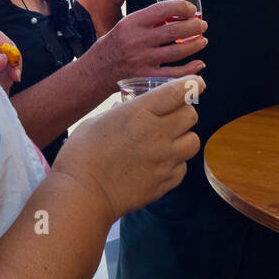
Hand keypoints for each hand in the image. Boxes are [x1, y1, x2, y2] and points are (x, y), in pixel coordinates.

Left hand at [0, 28, 21, 91]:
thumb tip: (3, 58)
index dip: (5, 44)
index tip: (10, 57)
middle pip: (5, 49)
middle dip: (12, 61)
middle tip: (15, 76)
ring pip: (7, 64)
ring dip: (10, 73)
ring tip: (6, 83)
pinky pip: (5, 77)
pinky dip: (7, 82)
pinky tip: (3, 87)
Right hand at [53, 76, 203, 220]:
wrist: (83, 194)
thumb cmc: (81, 155)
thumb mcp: (96, 121)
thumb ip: (118, 113)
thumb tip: (126, 109)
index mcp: (139, 113)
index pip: (177, 92)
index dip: (191, 84)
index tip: (197, 83)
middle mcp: (157, 134)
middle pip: (191, 115)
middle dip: (184, 112)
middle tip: (173, 116)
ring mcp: (164, 159)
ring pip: (193, 141)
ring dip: (184, 138)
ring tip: (169, 141)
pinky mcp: (165, 181)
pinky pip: (183, 167)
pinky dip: (175, 163)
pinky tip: (160, 163)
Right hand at [86, 0, 206, 90]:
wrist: (96, 72)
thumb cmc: (114, 46)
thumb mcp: (125, 26)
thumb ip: (147, 21)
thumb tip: (177, 15)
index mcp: (132, 23)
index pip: (162, 9)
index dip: (182, 7)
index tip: (192, 10)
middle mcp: (137, 40)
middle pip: (174, 30)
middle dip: (194, 26)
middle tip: (202, 26)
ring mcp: (143, 60)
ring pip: (178, 51)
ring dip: (196, 45)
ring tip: (202, 40)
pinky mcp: (147, 77)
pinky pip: (175, 74)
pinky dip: (190, 69)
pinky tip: (199, 64)